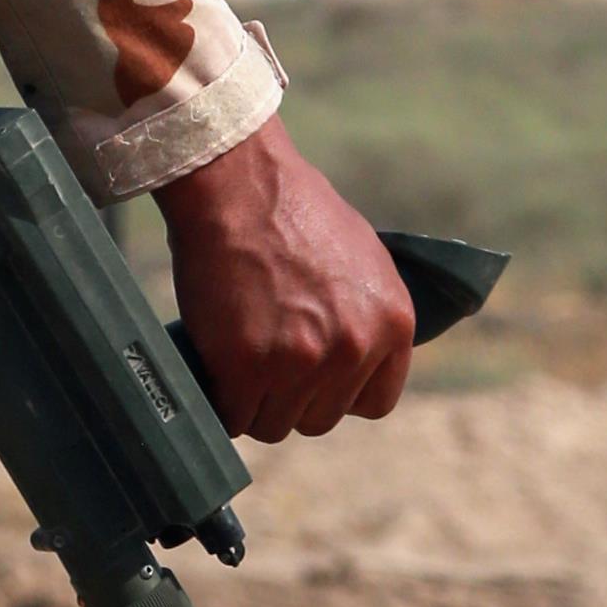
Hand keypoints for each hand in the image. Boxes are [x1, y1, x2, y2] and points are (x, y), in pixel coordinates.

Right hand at [158, 120, 416, 440]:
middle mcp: (355, 348)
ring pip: (274, 424)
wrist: (239, 183)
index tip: (314, 379)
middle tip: (263, 358)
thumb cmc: (292, 210)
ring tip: (236, 357)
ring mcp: (301, 362)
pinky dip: (219, 400)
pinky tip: (214, 366)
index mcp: (392, 323)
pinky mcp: (247, 366)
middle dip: (291, 398)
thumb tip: (356, 359)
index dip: (339, 394)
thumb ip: (365, 316)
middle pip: (320, 419)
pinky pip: (233, 417)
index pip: (376, 403)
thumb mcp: (361, 260)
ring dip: (252, 401)